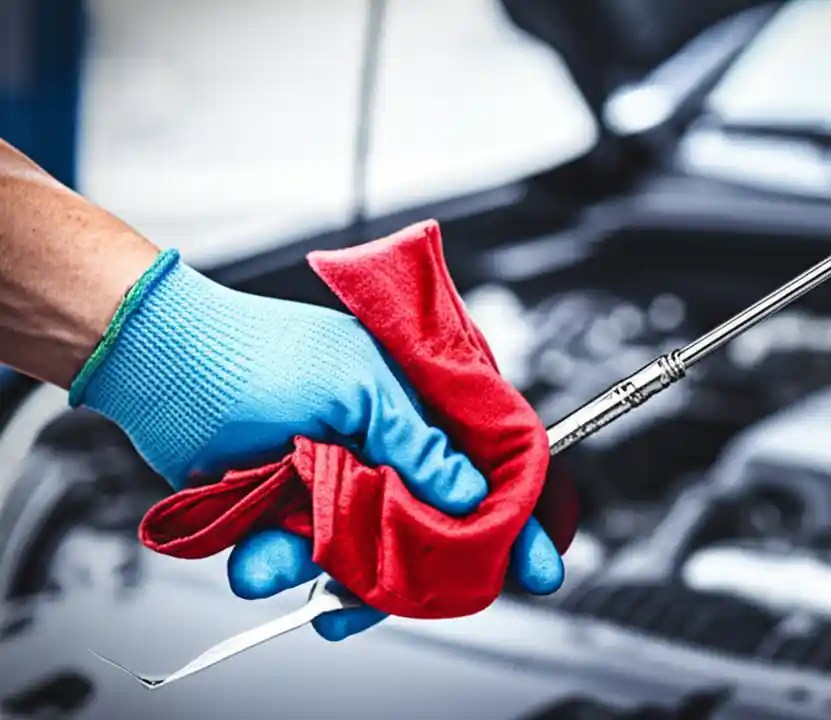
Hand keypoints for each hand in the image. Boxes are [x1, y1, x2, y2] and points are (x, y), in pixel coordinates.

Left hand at [72, 253, 563, 638]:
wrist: (162, 365)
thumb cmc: (261, 350)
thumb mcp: (359, 385)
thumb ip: (419, 443)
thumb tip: (470, 492)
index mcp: (413, 409)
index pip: (484, 470)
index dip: (513, 520)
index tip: (537, 566)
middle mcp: (382, 451)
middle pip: (430, 531)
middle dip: (410, 567)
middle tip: (391, 586)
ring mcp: (336, 485)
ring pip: (365, 556)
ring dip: (328, 570)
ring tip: (281, 554)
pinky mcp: (287, 512)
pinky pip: (305, 560)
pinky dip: (281, 568)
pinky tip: (258, 557)